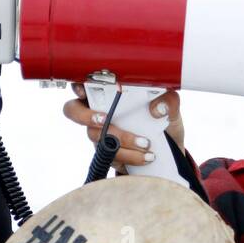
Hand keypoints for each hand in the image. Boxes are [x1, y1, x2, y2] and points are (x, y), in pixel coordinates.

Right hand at [62, 84, 183, 172]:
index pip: (83, 85)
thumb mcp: (170, 108)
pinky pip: (111, 156)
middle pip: (73, 110)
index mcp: (110, 94)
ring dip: (121, 140)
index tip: (84, 89)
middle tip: (104, 119)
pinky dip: (130, 157)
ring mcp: (100, 135)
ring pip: (97, 137)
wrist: (169, 151)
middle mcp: (99, 113)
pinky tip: (147, 157)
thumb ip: (168, 100)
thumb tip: (156, 108)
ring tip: (146, 144)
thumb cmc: (162, 123)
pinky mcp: (108, 155)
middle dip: (86, 115)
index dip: (78, 86)